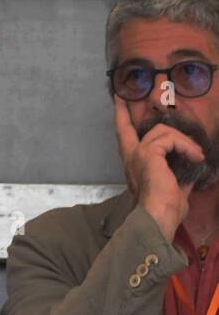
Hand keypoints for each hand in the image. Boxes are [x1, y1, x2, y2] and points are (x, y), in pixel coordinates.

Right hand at [115, 94, 199, 238]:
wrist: (158, 216)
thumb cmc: (165, 208)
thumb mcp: (174, 188)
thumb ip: (178, 177)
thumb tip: (190, 173)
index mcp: (135, 166)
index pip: (126, 140)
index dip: (121, 120)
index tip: (118, 102)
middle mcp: (131, 158)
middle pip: (126, 128)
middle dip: (124, 112)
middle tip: (122, 99)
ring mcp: (138, 154)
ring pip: (161, 131)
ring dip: (183, 141)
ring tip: (196, 154)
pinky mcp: (149, 153)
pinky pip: (170, 139)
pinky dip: (186, 146)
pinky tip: (195, 157)